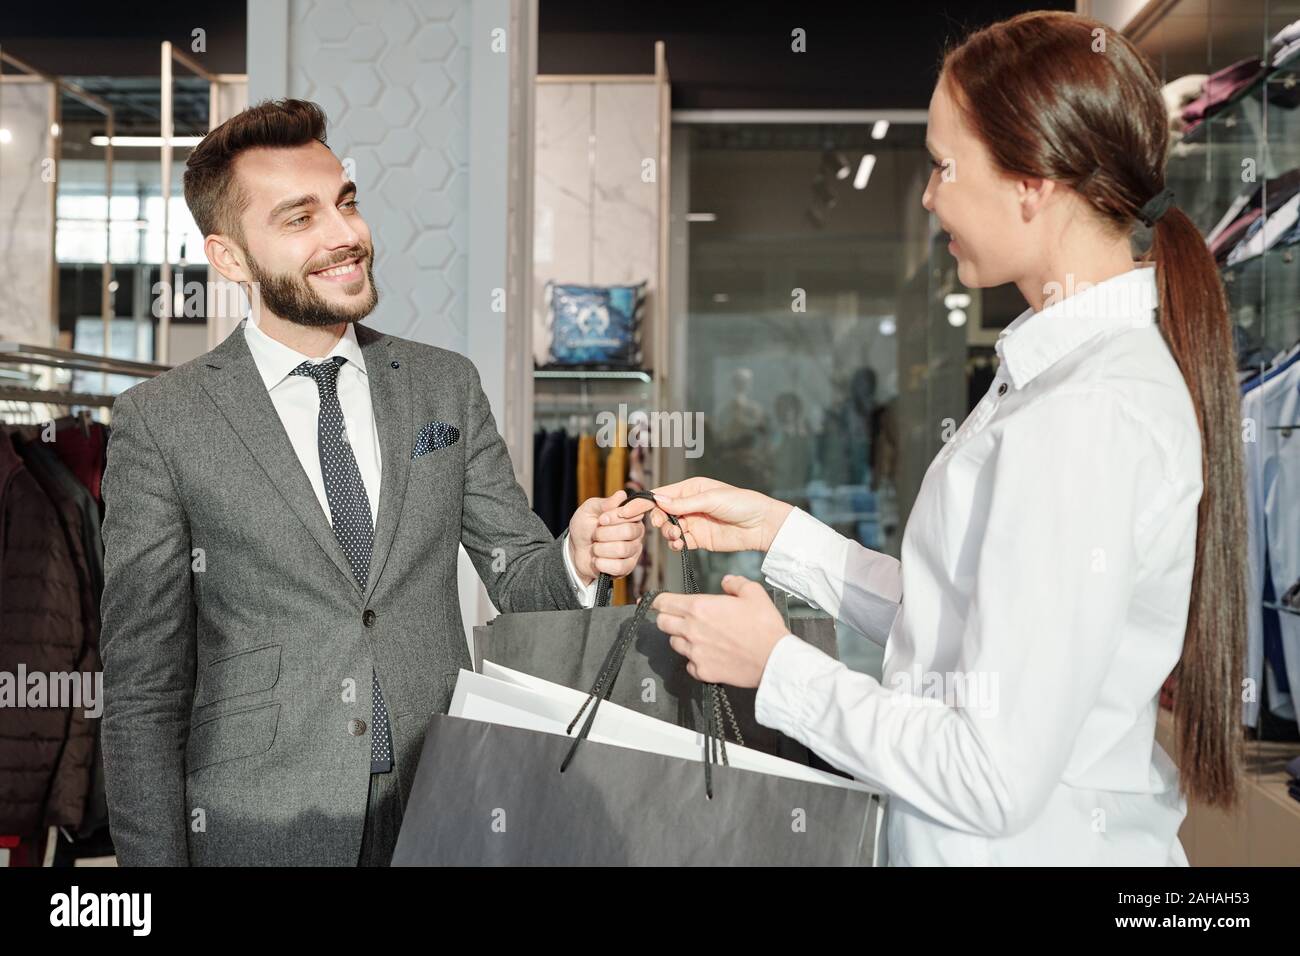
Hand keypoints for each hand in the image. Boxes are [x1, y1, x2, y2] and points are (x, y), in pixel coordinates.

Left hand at [568, 490, 645, 584]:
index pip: (635, 512)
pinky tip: (597, 560)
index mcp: (630, 515)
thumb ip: (603, 503)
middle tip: (595, 534)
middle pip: (628, 531)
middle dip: (604, 533)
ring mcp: (633, 550)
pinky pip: (619, 566)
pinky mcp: (627, 567)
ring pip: (622, 549)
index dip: (615, 516)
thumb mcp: (588, 510)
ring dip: (601, 548)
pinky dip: (602, 563)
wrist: (576, 551)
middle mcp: (636, 532)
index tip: (601, 519)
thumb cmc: (584, 528)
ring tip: (595, 547)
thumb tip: (620, 496)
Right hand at [611, 476, 791, 553]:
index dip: (645, 502)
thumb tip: (658, 499)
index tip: (628, 511)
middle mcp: (689, 505)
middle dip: (657, 520)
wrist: (761, 525)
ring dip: (667, 533)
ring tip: (676, 536)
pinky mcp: (699, 539)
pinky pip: (680, 542)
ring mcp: (693, 522)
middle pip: (661, 513)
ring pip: (669, 528)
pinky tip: (680, 544)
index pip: (662, 494)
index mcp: (691, 488)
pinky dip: (676, 544)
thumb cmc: (741, 504)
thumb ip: (684, 502)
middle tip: (661, 525)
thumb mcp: (711, 499)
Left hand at [652, 575, 788, 687]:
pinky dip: (694, 659)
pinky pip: (688, 664)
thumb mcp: (753, 593)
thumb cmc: (765, 626)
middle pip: (662, 623)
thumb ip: (735, 583)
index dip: (657, 600)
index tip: (653, 601)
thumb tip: (726, 581)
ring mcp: (695, 652)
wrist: (774, 659)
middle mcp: (691, 630)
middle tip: (679, 617)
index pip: (663, 602)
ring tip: (699, 636)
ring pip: (674, 643)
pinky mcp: (702, 670)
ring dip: (681, 638)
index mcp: (699, 607)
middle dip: (667, 618)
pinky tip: (708, 654)